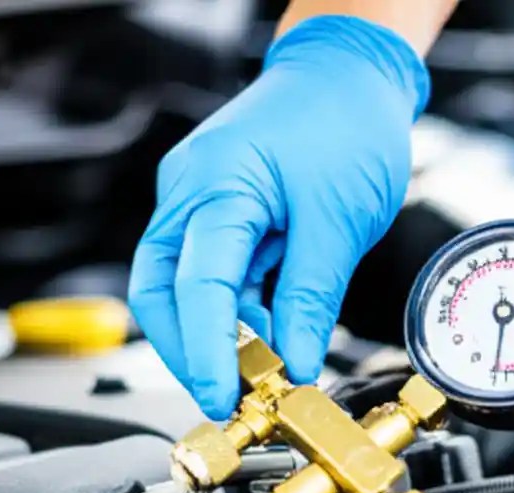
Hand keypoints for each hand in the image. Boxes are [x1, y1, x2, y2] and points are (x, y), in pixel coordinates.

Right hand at [128, 16, 427, 418]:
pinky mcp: (216, 207)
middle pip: (162, 292)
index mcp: (217, 184)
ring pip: (186, 286)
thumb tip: (297, 364)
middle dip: (191, 351)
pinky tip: (272, 327)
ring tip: (270, 363)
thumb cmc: (347, 122)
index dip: (205, 352)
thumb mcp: (340, 220)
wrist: (351, 71)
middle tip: (233, 397)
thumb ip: (311, 298)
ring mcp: (198, 197)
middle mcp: (190, 189)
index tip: (222, 399)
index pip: (195, 285)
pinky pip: (214, 270)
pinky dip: (239, 307)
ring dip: (222, 331)